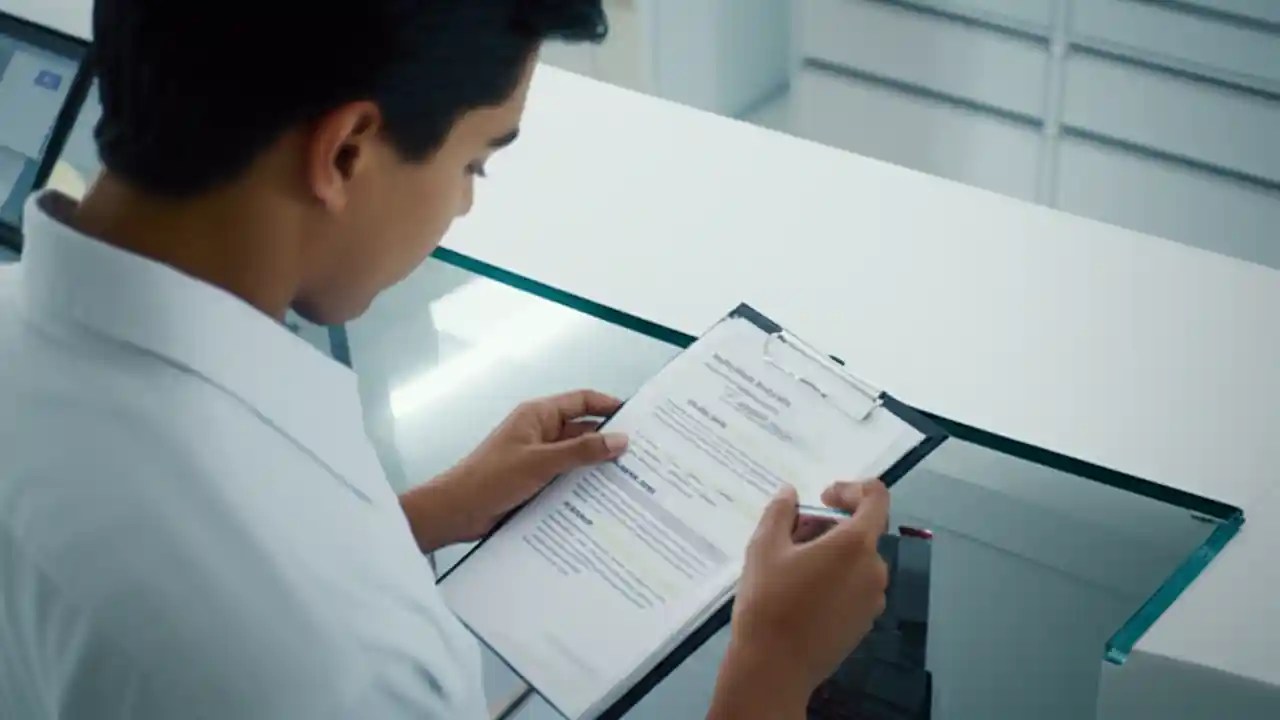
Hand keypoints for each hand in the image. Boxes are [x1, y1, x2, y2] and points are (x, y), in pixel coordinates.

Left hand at [399, 390, 628, 552]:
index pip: (582, 401)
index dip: (609, 406)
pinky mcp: (536, 481)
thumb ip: (581, 451)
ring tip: (632, 481)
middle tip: (644, 456)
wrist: (455, 512)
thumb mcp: (541, 462)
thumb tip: (621, 440)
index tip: (638, 418)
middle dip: (609, 441)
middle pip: (583, 431)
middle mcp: (540, 433)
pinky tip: (604, 500)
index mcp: (538, 415)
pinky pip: (566, 478)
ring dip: (597, 467)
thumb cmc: (491, 479)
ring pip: (577, 458)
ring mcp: (538, 458)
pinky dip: (583, 485)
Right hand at [708, 480, 889, 718]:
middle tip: (791, 537)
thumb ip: (780, 511)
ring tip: (792, 568)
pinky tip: (803, 594)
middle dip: (830, 526)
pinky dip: (836, 579)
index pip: (876, 498)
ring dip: (832, 554)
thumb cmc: (769, 602)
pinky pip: (855, 588)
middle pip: (862, 531)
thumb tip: (791, 494)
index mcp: (856, 544)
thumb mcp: (764, 546)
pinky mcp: (865, 623)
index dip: (852, 488)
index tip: (823, 498)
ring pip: (857, 561)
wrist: (774, 667)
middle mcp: (874, 570)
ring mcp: (873, 600)